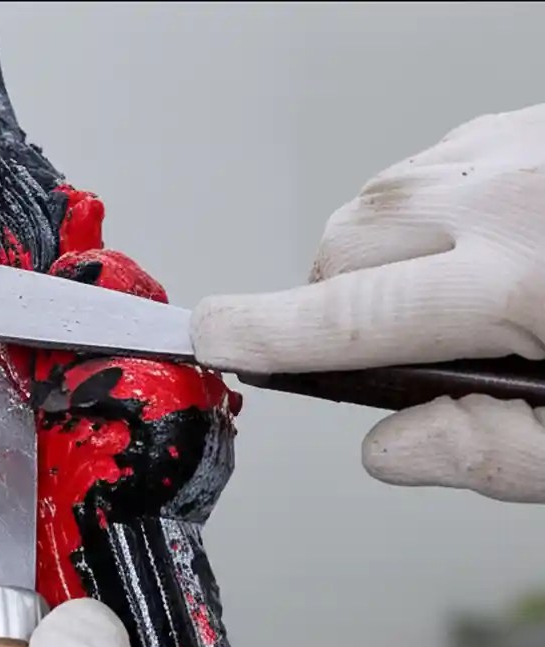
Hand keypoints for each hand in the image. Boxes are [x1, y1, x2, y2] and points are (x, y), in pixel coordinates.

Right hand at [191, 103, 544, 501]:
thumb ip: (499, 451)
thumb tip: (394, 447)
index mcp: (530, 277)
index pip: (354, 316)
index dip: (267, 333)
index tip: (209, 336)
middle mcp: (516, 192)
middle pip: (346, 243)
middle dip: (335, 301)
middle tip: (391, 354)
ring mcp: (527, 143)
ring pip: (383, 195)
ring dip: (383, 252)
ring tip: (457, 301)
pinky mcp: (538, 120)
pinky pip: (439, 160)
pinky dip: (432, 209)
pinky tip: (490, 245)